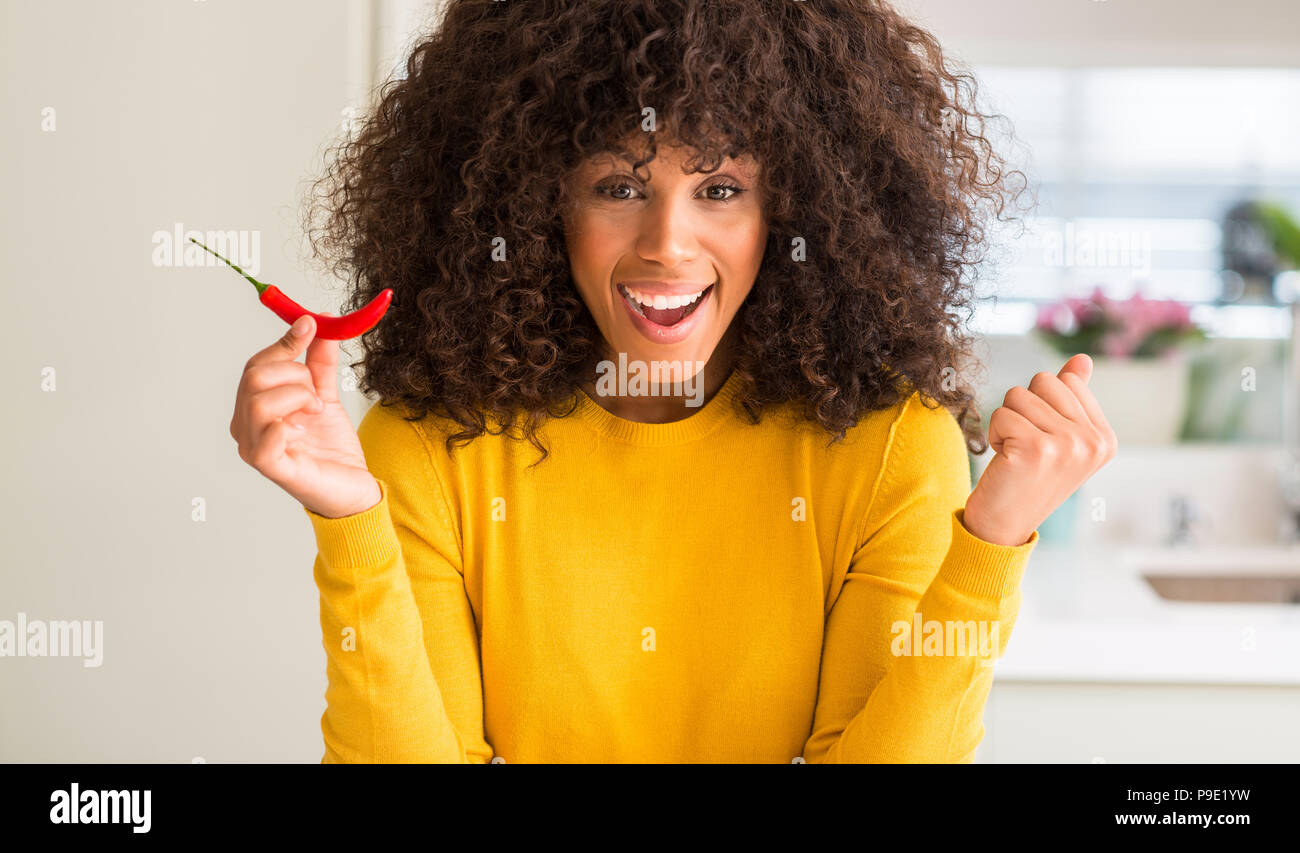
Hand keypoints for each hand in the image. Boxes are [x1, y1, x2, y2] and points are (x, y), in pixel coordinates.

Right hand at [230, 314, 382, 518]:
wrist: (353, 487)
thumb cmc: (331, 447)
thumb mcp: (327, 395)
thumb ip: (320, 362)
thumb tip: (321, 321)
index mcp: (254, 407)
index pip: (256, 365)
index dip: (285, 342)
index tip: (311, 323)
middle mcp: (245, 427)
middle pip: (254, 377)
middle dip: (295, 374)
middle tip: (318, 394)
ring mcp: (254, 448)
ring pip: (259, 401)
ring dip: (298, 397)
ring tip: (316, 412)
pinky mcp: (271, 468)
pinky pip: (267, 437)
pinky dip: (290, 424)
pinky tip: (304, 430)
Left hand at [963, 354, 1117, 545]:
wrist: (1002, 527)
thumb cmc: (1027, 479)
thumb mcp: (1059, 438)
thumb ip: (1073, 398)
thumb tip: (1083, 359)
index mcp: (1104, 438)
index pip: (1067, 380)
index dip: (1042, 404)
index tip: (1043, 441)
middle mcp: (1092, 442)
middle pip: (1043, 381)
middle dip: (1023, 408)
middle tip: (1025, 446)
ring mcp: (1068, 445)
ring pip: (1018, 395)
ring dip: (1006, 422)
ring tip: (1015, 454)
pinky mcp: (1036, 449)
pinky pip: (1001, 414)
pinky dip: (993, 434)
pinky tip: (1003, 461)